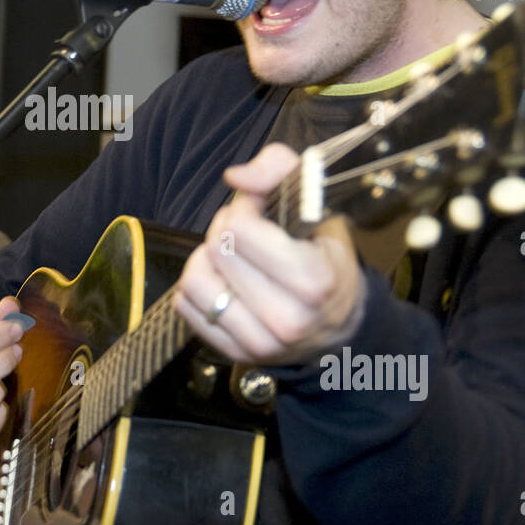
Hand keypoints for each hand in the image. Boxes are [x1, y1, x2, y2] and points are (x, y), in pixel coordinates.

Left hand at [173, 143, 366, 364]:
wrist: (338, 325)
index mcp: (314, 281)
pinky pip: (185, 306)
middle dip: (225, 229)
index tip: (259, 210)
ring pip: (194, 280)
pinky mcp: (233, 353)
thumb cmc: (326, 257)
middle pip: (217, 250)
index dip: (243, 208)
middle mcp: (287, 320)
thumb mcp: (319, 206)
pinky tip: (224, 281)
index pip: (240, 230)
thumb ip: (280, 170)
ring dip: (207, 259)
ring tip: (231, 256)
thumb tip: (235, 176)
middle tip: (247, 232)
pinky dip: (199, 285)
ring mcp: (259, 343)